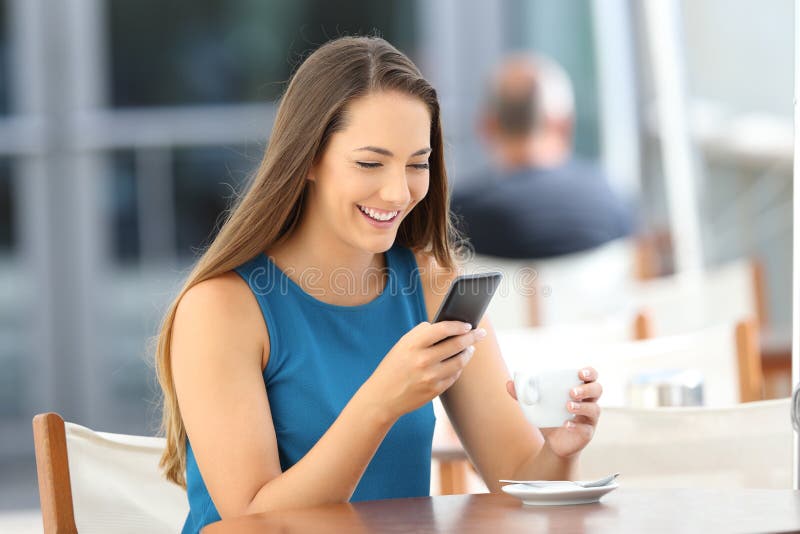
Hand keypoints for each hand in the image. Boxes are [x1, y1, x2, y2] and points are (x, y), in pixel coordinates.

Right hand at [365, 321, 486, 420]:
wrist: (382, 397)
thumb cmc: (393, 367)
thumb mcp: (402, 345)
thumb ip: (422, 334)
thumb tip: (446, 327)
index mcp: (413, 345)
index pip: (442, 329)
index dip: (458, 326)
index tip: (467, 325)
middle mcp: (423, 360)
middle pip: (457, 345)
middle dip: (472, 337)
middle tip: (480, 333)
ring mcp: (430, 377)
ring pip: (460, 361)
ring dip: (468, 353)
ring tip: (470, 348)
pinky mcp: (435, 390)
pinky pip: (454, 375)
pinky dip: (458, 367)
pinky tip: (458, 363)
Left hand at [506, 367, 602, 457]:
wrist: (554, 443)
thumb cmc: (549, 417)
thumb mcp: (536, 405)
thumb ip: (523, 395)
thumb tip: (509, 383)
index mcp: (579, 390)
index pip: (591, 377)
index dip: (590, 372)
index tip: (580, 372)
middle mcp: (588, 402)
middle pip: (597, 390)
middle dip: (586, 389)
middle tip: (571, 392)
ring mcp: (589, 418)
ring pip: (594, 409)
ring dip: (581, 407)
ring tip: (567, 407)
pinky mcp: (587, 433)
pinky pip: (586, 428)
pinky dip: (576, 425)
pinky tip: (565, 425)